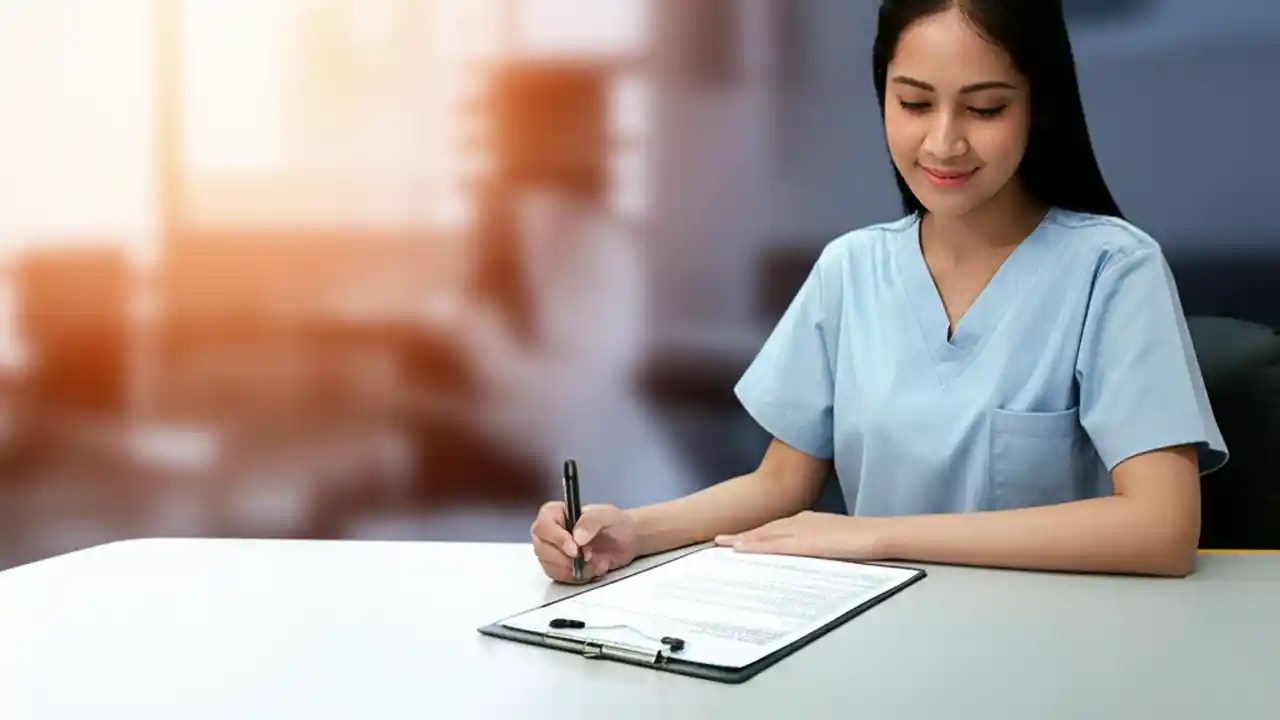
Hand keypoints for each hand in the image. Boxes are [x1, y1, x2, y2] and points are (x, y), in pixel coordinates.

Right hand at [530, 502, 637, 583]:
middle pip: (541, 547)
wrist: (628, 541)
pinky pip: (557, 576)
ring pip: (547, 564)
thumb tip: (577, 537)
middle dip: (563, 557)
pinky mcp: (560, 567)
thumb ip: (591, 521)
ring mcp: (553, 551)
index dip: (556, 538)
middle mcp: (551, 532)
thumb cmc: (616, 523)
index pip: (543, 525)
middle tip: (586, 556)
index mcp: (557, 514)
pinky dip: (573, 576)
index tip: (574, 548)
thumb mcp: (607, 515)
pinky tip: (588, 568)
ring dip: (569, 567)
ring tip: (590, 560)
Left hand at [714, 511, 889, 560]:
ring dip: (742, 539)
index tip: (740, 540)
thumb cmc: (863, 541)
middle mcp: (801, 522)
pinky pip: (774, 545)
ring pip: (765, 535)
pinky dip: (755, 546)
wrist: (878, 534)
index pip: (776, 528)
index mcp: (808, 521)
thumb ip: (821, 546)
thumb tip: (813, 557)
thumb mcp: (836, 542)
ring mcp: (802, 531)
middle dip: (743, 535)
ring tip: (722, 544)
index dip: (756, 534)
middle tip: (720, 540)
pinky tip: (741, 550)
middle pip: (765, 529)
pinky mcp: (805, 543)